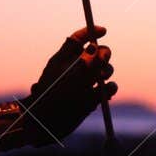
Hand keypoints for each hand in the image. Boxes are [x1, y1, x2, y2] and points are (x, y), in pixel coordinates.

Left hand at [19, 25, 115, 145]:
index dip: (91, 32)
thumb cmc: (54, 97)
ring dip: (107, 72)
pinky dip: (110, 89)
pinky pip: (107, 89)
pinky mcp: (91, 99)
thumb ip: (89, 61)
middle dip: (103, 55)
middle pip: (98, 54)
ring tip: (101, 79)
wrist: (46, 124)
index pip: (80, 39)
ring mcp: (85, 84)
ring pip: (104, 71)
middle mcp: (77, 69)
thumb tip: (102, 49)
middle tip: (101, 61)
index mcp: (65, 58)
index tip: (103, 31)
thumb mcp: (72, 75)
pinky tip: (107, 92)